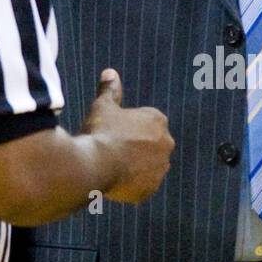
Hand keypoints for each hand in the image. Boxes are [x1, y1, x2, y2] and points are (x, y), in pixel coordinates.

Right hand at [83, 68, 173, 203]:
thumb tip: (110, 72)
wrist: (95, 163)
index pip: (145, 124)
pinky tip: (113, 181)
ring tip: (111, 166)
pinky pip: (141, 187)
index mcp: (158, 121)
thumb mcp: (103, 106)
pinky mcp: (151, 189)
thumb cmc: (100, 130)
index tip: (113, 133)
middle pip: (149, 146)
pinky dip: (130, 186)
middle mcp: (166, 144)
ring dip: (133, 168)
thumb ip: (110, 90)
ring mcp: (160, 169)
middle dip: (134, 149)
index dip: (127, 129)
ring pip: (146, 168)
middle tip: (110, 150)